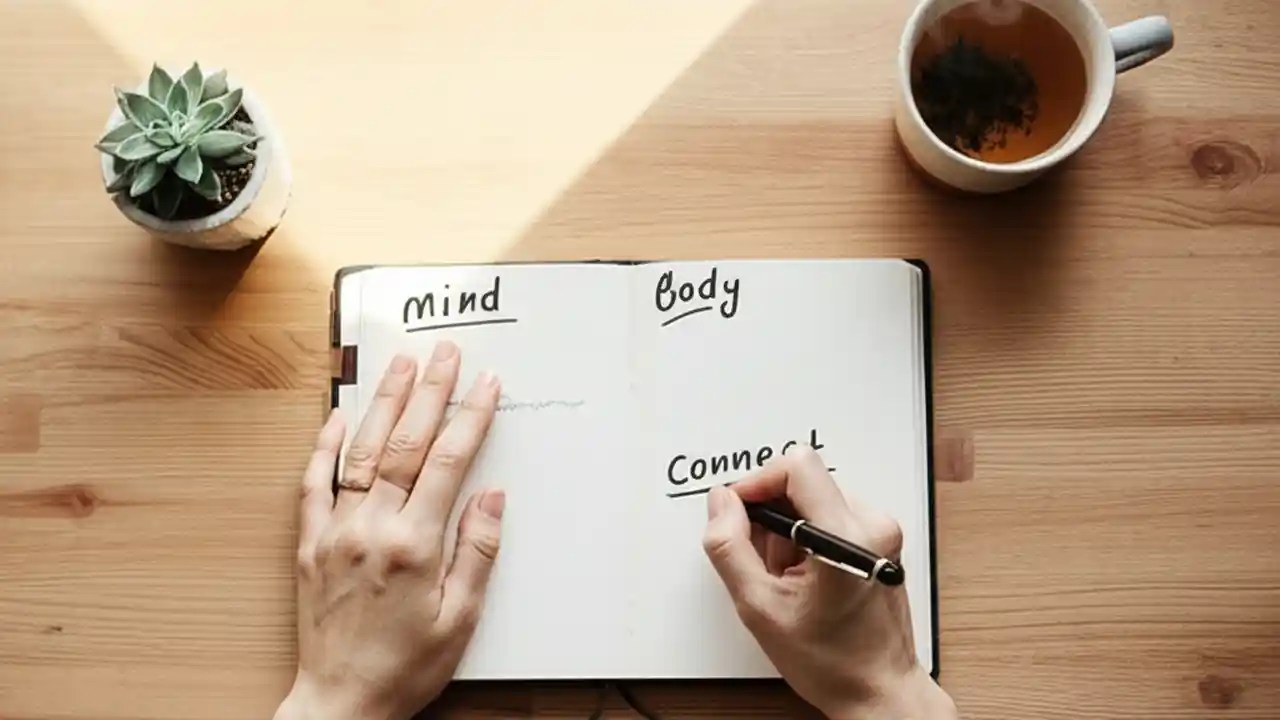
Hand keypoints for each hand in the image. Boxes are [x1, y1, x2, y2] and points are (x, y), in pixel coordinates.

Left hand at [275, 343, 502, 719]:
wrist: (340, 703)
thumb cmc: (404, 668)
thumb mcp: (460, 620)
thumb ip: (476, 552)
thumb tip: (491, 497)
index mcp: (414, 545)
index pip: (449, 462)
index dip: (470, 417)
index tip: (486, 384)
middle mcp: (371, 528)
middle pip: (405, 443)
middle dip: (430, 392)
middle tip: (445, 353)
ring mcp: (335, 531)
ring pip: (359, 451)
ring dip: (383, 403)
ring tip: (400, 365)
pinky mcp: (309, 543)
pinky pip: (313, 482)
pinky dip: (323, 445)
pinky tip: (335, 416)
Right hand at [702, 448, 956, 718]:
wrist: (879, 691)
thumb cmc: (832, 662)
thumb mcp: (760, 608)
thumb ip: (730, 547)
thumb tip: (720, 503)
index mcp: (848, 537)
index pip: (796, 466)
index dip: (756, 482)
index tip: (736, 511)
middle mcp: (873, 524)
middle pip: (802, 482)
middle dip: (770, 515)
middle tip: (763, 562)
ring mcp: (881, 531)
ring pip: (812, 499)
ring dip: (787, 530)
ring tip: (788, 578)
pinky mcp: (880, 539)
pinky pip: (829, 515)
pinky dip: (807, 538)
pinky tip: (805, 577)